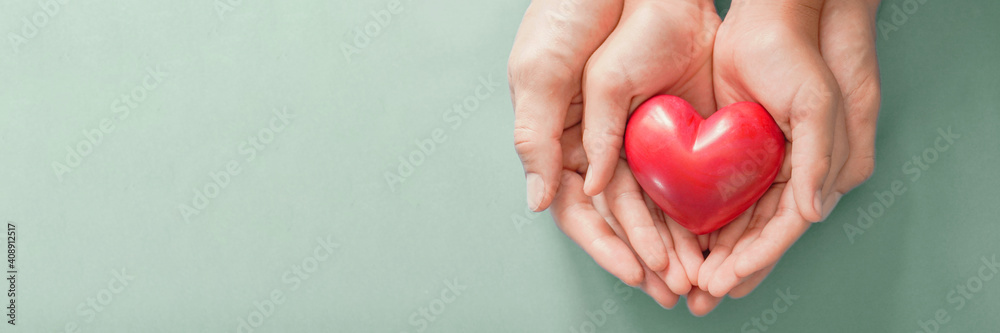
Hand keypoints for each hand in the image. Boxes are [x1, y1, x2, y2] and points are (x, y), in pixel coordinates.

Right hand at [508, 0, 723, 308]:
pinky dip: (701, 205)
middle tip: (679, 289)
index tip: (639, 272)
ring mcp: (638, 139)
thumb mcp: (539, 72)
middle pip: (625, 218)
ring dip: (678, 241)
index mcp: (560, 143)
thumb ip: (538, 136)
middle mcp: (599, 149)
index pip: (582, 211)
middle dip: (651, 256)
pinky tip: (718, 232)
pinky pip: (688, 173)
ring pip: (660, 203)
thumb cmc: (566, 16)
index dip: (609, 246)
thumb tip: (539, 201)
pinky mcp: (675, 123)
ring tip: (702, 275)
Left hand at [697, 0, 881, 296]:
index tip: (725, 282)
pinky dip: (707, 222)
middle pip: (762, 234)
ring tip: (691, 284)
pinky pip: (722, 196)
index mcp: (821, 170)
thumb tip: (812, 214)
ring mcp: (765, 164)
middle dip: (733, 268)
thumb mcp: (815, 105)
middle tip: (701, 297)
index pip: (786, 227)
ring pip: (740, 222)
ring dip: (718, 254)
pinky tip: (687, 243)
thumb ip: (818, 159)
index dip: (757, 258)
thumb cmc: (797, 56)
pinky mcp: (738, 151)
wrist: (769, 19)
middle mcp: (795, 174)